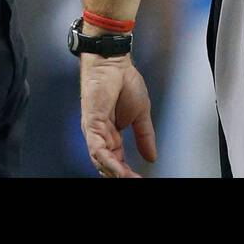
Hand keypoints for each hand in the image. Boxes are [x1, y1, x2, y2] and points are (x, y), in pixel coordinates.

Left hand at [80, 54, 156, 177]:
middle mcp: (100, 135)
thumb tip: (152, 158)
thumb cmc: (124, 82)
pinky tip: (118, 170)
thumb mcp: (141, 114)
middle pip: (107, 164)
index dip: (127, 173)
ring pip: (100, 160)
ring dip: (115, 172)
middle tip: (136, 182)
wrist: (114, 62)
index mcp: (111, 134)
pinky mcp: (91, 122)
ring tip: (128, 180)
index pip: (117, 161)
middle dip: (121, 176)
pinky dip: (107, 160)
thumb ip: (145, 136)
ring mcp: (94, 130)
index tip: (141, 180)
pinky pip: (97, 148)